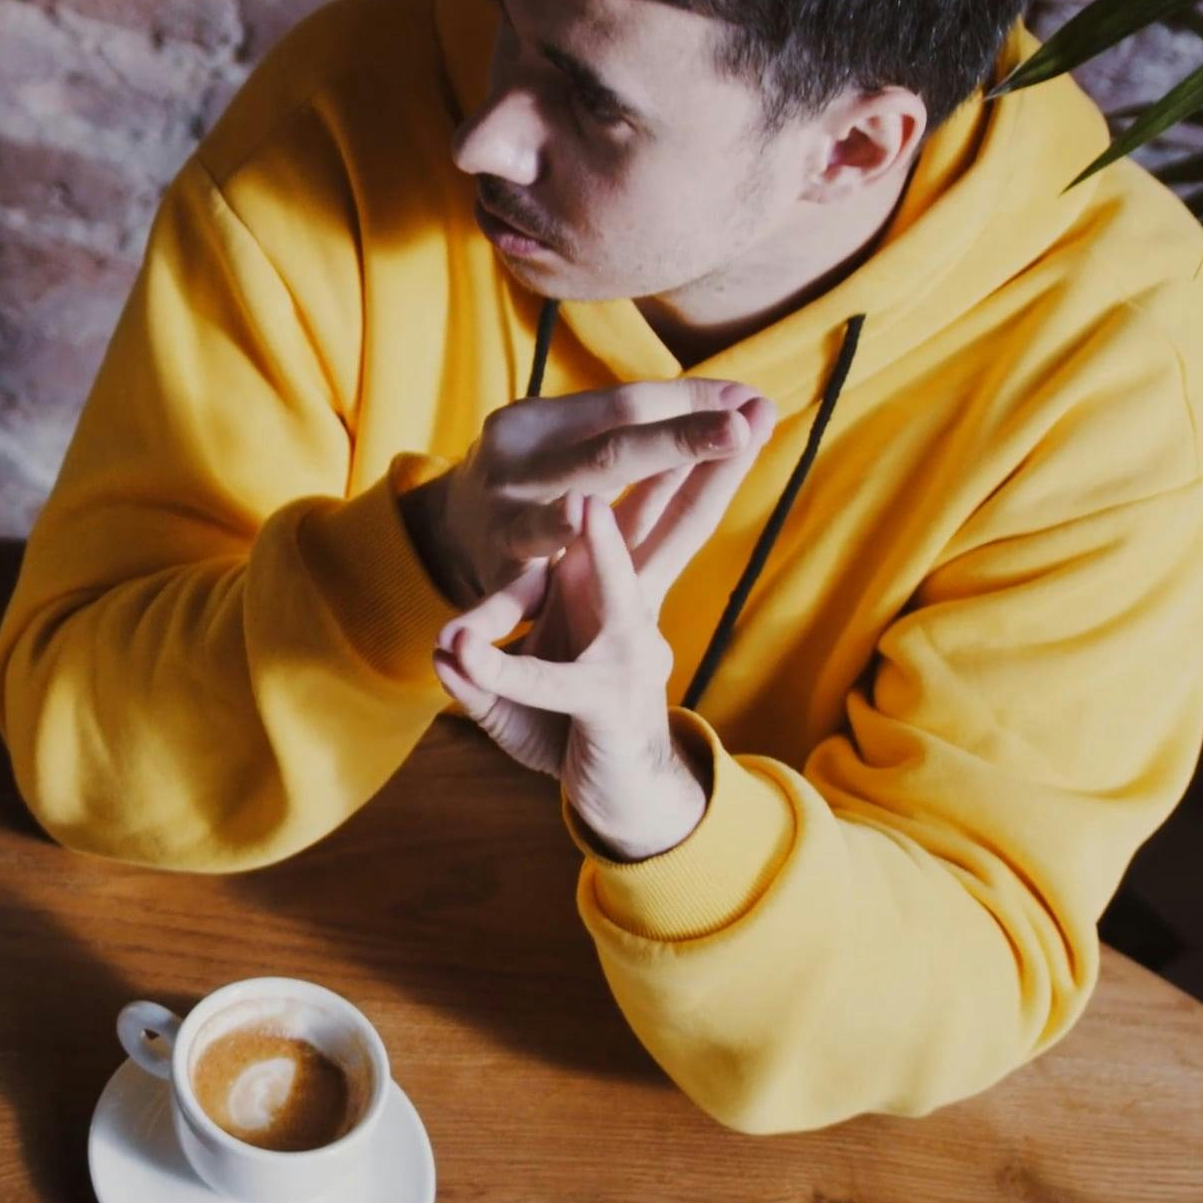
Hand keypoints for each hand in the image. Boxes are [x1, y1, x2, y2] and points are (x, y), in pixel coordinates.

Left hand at [434, 396, 773, 854]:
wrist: (617, 801)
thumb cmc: (579, 719)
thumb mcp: (539, 668)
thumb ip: (499, 646)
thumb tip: (457, 631)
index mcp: (627, 583)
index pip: (663, 502)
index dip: (696, 453)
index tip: (741, 401)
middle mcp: (638, 610)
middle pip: (674, 528)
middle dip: (701, 470)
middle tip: (744, 418)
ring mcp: (627, 655)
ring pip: (619, 595)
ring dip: (600, 550)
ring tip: (578, 506)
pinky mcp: (600, 703)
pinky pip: (548, 683)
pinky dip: (506, 670)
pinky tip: (459, 646)